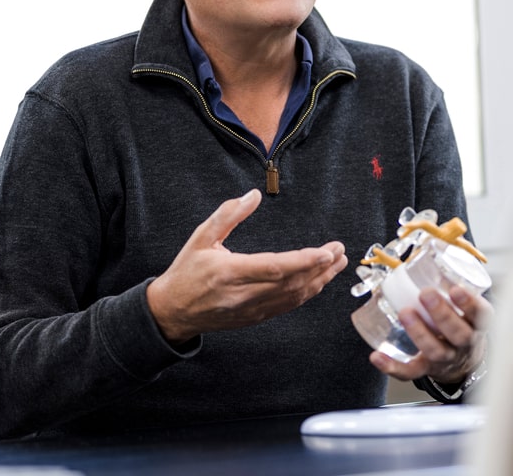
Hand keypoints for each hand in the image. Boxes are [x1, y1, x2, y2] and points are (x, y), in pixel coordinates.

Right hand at [146, 189, 347, 344]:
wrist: (172, 311)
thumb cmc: (186, 271)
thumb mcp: (201, 237)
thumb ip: (228, 215)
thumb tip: (253, 195)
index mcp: (230, 272)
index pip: (275, 267)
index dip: (303, 261)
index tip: (326, 252)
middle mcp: (244, 294)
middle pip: (291, 283)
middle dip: (320, 267)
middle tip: (340, 251)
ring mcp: (251, 309)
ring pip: (293, 297)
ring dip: (319, 280)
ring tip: (337, 264)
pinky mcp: (255, 317)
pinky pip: (287, 306)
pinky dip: (306, 293)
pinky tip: (318, 281)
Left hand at [369, 284, 492, 384]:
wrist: (464, 358)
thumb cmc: (461, 321)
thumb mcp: (467, 304)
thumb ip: (454, 280)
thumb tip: (427, 246)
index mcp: (477, 324)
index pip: (480, 315)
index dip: (470, 303)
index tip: (456, 289)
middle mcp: (464, 343)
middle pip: (458, 334)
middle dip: (442, 314)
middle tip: (426, 294)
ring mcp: (446, 358)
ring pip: (435, 351)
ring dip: (419, 333)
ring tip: (405, 313)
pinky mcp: (426, 369)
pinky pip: (409, 372)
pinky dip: (392, 367)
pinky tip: (376, 356)